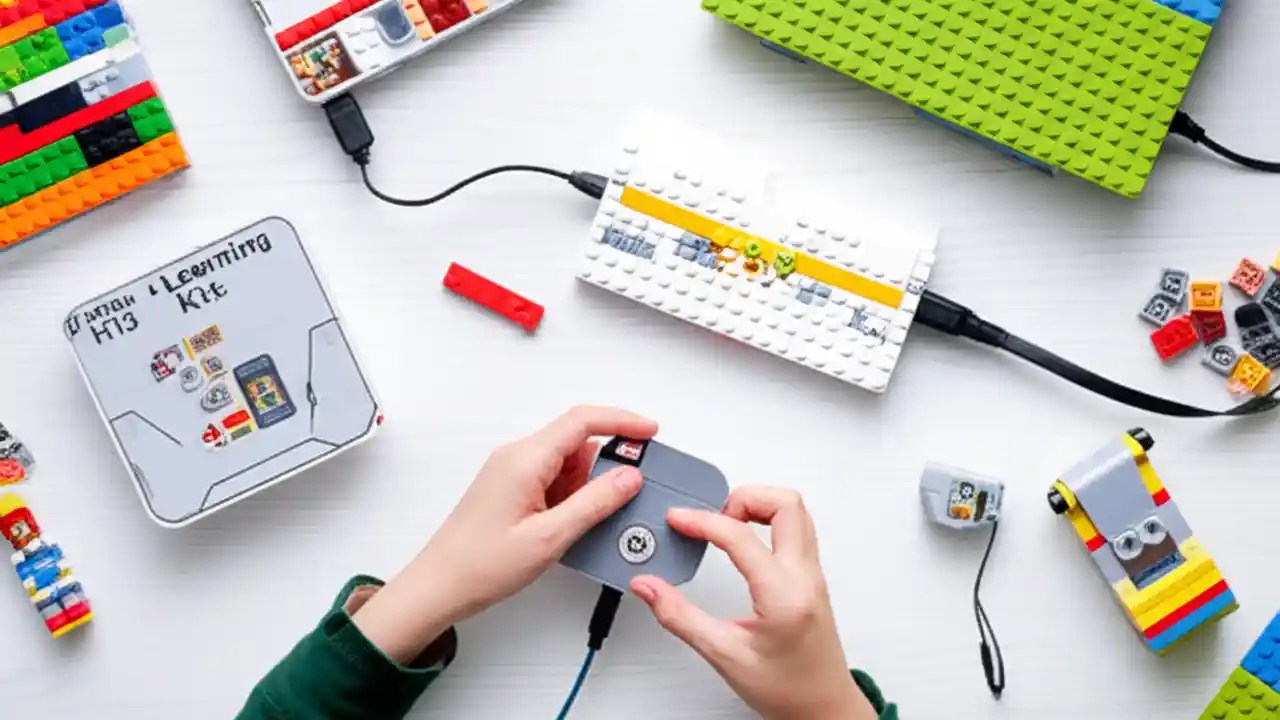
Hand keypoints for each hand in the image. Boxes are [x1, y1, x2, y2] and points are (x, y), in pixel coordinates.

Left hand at [354, 406, 655, 662]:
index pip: (582, 420)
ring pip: (568, 462)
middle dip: (609, 462)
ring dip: (590, 485)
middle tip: (632, 489)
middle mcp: (517, 457)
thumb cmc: (480, 564)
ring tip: (600, 519)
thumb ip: (595, 502)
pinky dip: (574, 496)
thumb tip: (628, 477)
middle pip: (578, 440)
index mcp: (525, 459)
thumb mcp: (550, 536)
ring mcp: (513, 473)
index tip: (650, 432)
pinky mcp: (512, 490)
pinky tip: (579, 524)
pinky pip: (554, 480)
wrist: (439, 587)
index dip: (621, 422)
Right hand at [631, 487, 876, 719]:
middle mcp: (804, 577)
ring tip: (724, 523)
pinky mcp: (811, 578)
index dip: (702, 521)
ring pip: (796, 511)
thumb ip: (680, 617)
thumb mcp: (724, 655)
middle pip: (785, 503)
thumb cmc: (786, 689)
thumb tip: (649, 588)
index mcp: (783, 595)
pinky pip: (796, 529)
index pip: (741, 535)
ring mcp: (812, 575)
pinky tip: (743, 538)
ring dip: (758, 505)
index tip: (678, 520)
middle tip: (711, 516)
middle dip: (742, 498)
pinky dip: (767, 521)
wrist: (822, 709)